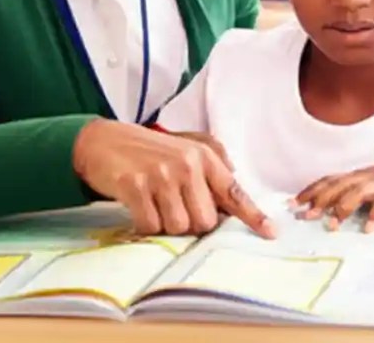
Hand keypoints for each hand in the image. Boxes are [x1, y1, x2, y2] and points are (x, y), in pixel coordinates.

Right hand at [72, 119, 274, 238]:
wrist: (102, 141)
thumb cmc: (148, 150)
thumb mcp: (184, 147)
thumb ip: (213, 162)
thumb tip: (234, 183)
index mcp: (204, 157)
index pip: (234, 192)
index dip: (253, 216)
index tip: (271, 232)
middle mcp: (187, 164)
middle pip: (205, 221)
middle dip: (192, 223)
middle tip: (173, 206)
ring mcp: (161, 175)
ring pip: (179, 227)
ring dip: (166, 224)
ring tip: (154, 202)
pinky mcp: (136, 186)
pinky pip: (151, 226)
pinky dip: (145, 225)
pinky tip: (138, 206)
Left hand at [292, 154, 373, 232]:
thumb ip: (363, 190)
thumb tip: (342, 205)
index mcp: (363, 174)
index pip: (330, 179)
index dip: (311, 190)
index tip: (293, 202)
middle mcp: (369, 176)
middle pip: (338, 185)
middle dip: (319, 200)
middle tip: (304, 215)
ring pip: (357, 192)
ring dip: (342, 209)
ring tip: (332, 226)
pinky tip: (369, 228)